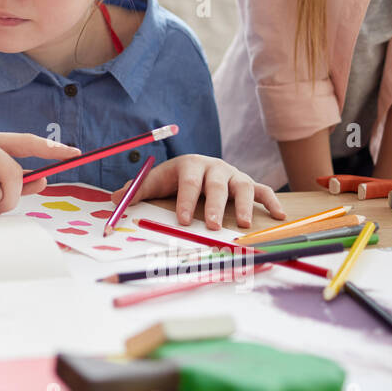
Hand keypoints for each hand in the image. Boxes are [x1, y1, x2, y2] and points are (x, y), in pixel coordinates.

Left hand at [110, 154, 284, 230]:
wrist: (197, 168)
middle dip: (215, 205)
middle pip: (216, 184)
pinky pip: (263, 191)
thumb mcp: (155, 182)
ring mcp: (234, 175)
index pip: (187, 181)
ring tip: (245, 224)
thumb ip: (136, 191)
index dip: (185, 200)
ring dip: (245, 205)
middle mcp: (214, 167)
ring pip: (242, 187)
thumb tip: (112, 200)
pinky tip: (279, 216)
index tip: (183, 219)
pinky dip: (272, 202)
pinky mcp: (248, 184)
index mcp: (189, 165)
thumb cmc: (174, 180)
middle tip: (213, 225)